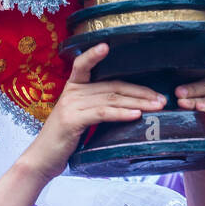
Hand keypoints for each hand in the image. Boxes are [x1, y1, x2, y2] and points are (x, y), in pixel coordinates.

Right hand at [19, 43, 168, 183]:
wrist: (42, 160)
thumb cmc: (64, 141)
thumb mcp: (80, 118)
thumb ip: (96, 107)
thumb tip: (127, 106)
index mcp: (72, 88)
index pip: (84, 65)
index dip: (94, 55)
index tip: (107, 45)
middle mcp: (71, 93)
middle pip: (112, 87)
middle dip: (140, 92)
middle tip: (162, 98)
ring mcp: (71, 105)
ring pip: (111, 99)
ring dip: (138, 103)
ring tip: (157, 107)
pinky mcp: (73, 120)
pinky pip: (103, 113)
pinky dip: (122, 113)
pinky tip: (136, 114)